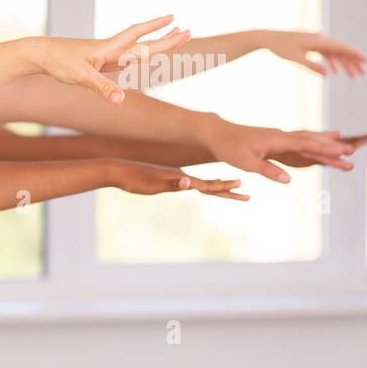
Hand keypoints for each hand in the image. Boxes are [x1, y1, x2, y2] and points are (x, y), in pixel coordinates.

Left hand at [27, 15, 189, 103]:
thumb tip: (122, 100)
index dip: (156, 28)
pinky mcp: (98, 61)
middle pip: (144, 44)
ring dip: (155, 44)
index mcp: (109, 50)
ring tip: (174, 35)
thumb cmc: (59, 63)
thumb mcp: (82, 78)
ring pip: (136, 50)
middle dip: (166, 38)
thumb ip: (103, 89)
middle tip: (189, 30)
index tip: (174, 18)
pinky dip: (138, 55)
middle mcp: (111, 50)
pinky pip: (125, 58)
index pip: (138, 36)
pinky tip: (142, 55)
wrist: (40, 54)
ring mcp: (105, 55)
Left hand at [111, 160, 248, 200]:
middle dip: (228, 190)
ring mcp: (176, 178)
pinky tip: (201, 184)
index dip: (225, 188)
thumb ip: (171, 184)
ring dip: (218, 186)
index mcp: (182, 179)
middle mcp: (182, 177)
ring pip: (202, 183)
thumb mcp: (153, 184)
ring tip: (233, 186)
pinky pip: (190, 183)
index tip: (242, 188)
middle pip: (210, 186)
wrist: (119, 171)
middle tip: (247, 196)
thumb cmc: (134, 179)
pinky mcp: (168, 179)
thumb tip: (187, 182)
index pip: (208, 186)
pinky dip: (202, 184)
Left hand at [201, 119, 356, 182]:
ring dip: (325, 146)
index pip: (306, 144)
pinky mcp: (275, 143)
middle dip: (332, 148)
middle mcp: (281, 136)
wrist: (218, 134)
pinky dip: (313, 146)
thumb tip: (289, 180)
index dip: (325, 149)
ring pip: (307, 142)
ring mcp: (279, 139)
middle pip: (312, 142)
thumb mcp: (245, 162)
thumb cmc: (229, 147)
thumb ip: (268, 170)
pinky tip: (321, 147)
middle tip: (352, 153)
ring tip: (345, 148)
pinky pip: (298, 145)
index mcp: (277, 139)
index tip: (342, 152)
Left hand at [262, 31, 366, 77]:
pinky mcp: (310, 45)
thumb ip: (311, 65)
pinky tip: (335, 71)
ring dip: (344, 64)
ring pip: (334, 53)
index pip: (340, 47)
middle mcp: (320, 39)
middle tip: (363, 73)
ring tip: (353, 75)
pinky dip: (331, 62)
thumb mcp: (295, 58)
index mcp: (318, 40)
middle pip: (340, 51)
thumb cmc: (280, 47)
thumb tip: (328, 73)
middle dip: (352, 62)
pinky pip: (325, 54)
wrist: (267, 38)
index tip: (366, 60)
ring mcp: (315, 42)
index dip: (354, 54)